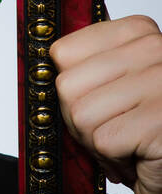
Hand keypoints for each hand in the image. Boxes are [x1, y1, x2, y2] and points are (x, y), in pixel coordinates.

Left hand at [49, 14, 161, 193]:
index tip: (98, 102)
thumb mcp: (117, 86)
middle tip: (112, 131)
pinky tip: (138, 158)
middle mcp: (154, 48)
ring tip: (127, 145)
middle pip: (67, 85)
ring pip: (80, 115)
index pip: (63, 52)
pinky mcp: (158, 120)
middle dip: (79, 121)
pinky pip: (102, 141)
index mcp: (138, 33)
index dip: (71, 89)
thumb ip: (87, 67)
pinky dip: (114, 160)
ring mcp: (159, 82)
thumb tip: (42, 65)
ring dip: (96, 143)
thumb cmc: (146, 131)